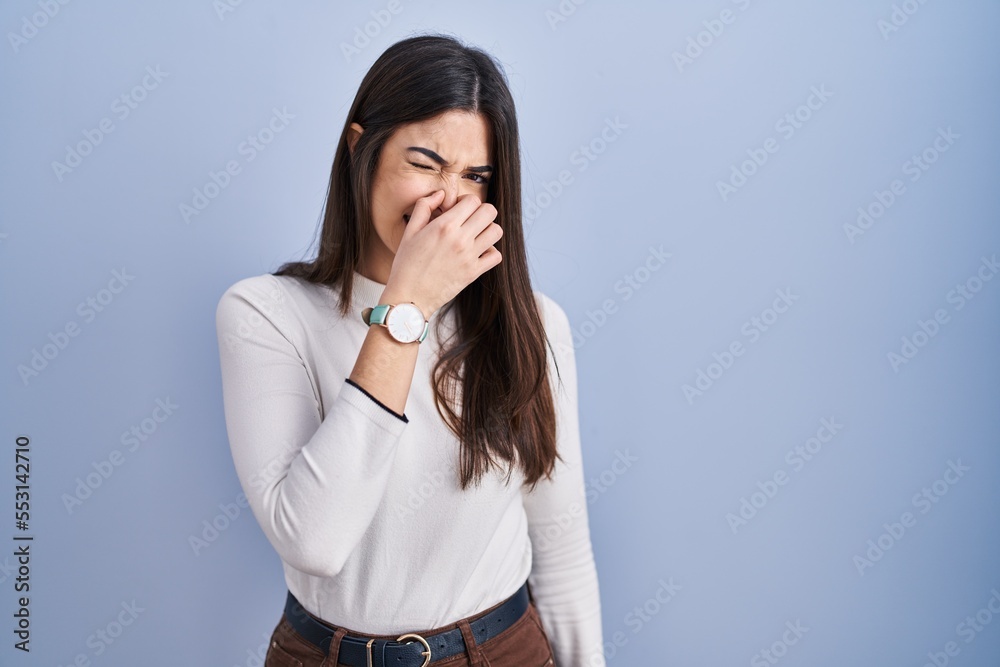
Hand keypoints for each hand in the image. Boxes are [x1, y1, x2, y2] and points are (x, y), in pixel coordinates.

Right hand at [382, 190, 502, 317]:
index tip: (458, 210)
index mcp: (444, 226)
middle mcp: (460, 239)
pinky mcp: (474, 273)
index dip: (466, 202)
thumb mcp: (410, 231)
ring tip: (475, 236)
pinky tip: (478, 253)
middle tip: (469, 221)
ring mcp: (469, 257)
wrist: (409, 297)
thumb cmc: (406, 264)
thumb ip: (424, 206)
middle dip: (481, 212)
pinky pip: (496, 255)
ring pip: (496, 231)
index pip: (473, 201)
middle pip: (490, 212)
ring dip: (488, 230)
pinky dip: (490, 252)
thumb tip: (441, 194)